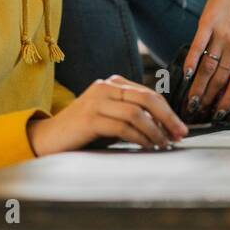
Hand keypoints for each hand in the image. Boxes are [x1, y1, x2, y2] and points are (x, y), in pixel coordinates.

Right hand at [26, 75, 187, 154]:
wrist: (49, 138)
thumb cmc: (84, 130)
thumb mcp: (110, 116)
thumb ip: (132, 114)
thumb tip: (166, 126)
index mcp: (112, 83)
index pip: (149, 93)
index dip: (168, 111)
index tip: (180, 128)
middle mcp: (105, 87)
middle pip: (146, 98)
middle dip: (168, 118)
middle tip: (179, 135)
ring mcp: (96, 101)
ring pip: (136, 113)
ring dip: (155, 131)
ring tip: (162, 144)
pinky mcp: (89, 118)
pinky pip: (122, 127)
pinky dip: (139, 138)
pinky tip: (146, 146)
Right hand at [183, 0, 229, 120]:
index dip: (228, 101)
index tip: (219, 114)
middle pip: (220, 78)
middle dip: (209, 99)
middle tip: (199, 112)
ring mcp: (222, 34)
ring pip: (208, 66)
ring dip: (198, 87)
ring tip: (190, 101)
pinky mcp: (208, 22)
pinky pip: (198, 45)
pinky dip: (192, 60)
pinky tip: (187, 74)